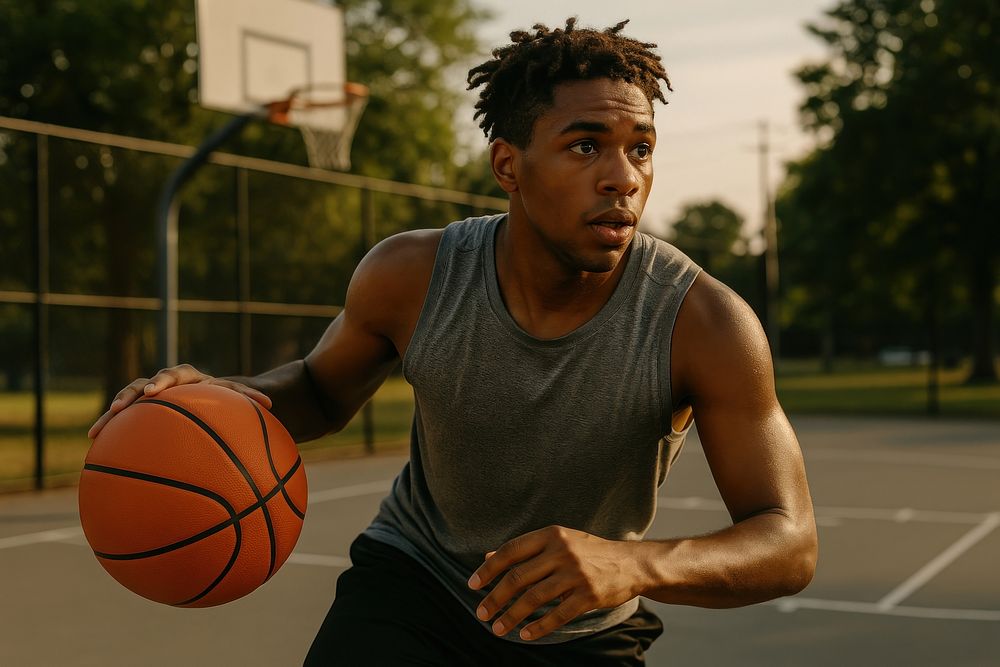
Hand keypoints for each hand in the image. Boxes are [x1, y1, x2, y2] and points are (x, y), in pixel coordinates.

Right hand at [87, 364, 271, 438]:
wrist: (220, 402)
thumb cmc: (234, 402)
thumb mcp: (241, 400)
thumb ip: (251, 399)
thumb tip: (271, 403)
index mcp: (193, 379)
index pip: (177, 375)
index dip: (163, 382)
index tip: (154, 394)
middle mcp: (170, 386)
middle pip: (146, 385)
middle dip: (133, 394)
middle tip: (122, 407)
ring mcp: (155, 399)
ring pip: (130, 401)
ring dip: (114, 414)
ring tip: (97, 432)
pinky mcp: (145, 414)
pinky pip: (125, 422)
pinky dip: (111, 431)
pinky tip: (94, 448)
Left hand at [467, 526, 640, 641]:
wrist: (631, 563)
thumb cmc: (589, 552)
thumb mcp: (558, 541)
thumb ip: (525, 549)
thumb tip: (488, 557)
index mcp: (551, 535)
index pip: (511, 551)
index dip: (489, 569)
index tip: (472, 585)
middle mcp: (562, 552)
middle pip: (518, 577)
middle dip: (495, 598)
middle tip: (481, 613)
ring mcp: (576, 574)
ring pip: (534, 598)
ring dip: (512, 616)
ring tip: (497, 628)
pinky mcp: (589, 595)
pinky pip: (558, 615)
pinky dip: (539, 627)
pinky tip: (525, 635)